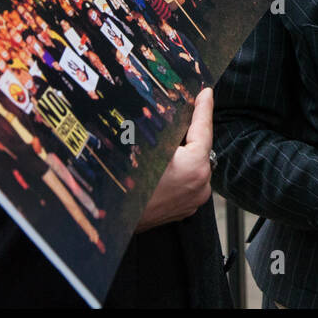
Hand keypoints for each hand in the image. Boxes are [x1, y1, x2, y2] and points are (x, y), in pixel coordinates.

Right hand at [136, 87, 213, 231]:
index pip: (203, 129)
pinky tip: (164, 163)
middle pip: (199, 148)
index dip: (203, 107)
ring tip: (167, 140)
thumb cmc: (124, 186)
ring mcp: (194, 200)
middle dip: (190, 131)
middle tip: (181, 111)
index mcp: (194, 168)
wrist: (111, 225)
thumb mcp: (142, 150)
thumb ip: (162, 129)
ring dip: (183, 152)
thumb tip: (166, 110)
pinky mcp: (186, 209)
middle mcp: (200, 185)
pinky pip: (187, 181)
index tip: (206, 92)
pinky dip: (179, 170)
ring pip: (193, 165)